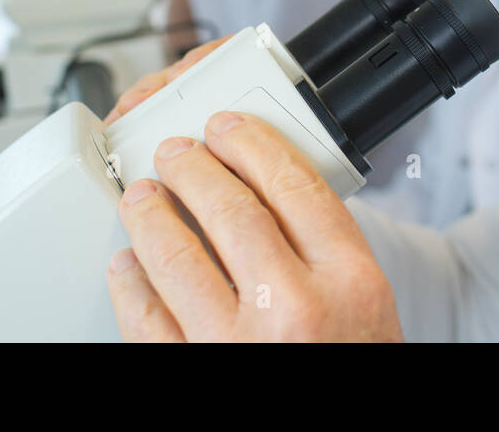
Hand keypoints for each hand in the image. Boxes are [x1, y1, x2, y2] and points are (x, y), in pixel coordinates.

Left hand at [103, 45, 403, 341]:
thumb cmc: (354, 367)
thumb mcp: (370, 301)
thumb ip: (331, 246)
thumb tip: (273, 182)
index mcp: (349, 281)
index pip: (295, 184)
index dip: (253, 142)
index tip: (230, 126)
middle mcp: (293, 309)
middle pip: (232, 210)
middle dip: (194, 166)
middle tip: (177, 149)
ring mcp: (235, 344)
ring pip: (177, 257)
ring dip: (151, 214)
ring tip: (142, 192)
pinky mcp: (189, 372)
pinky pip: (148, 319)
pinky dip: (131, 283)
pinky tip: (127, 263)